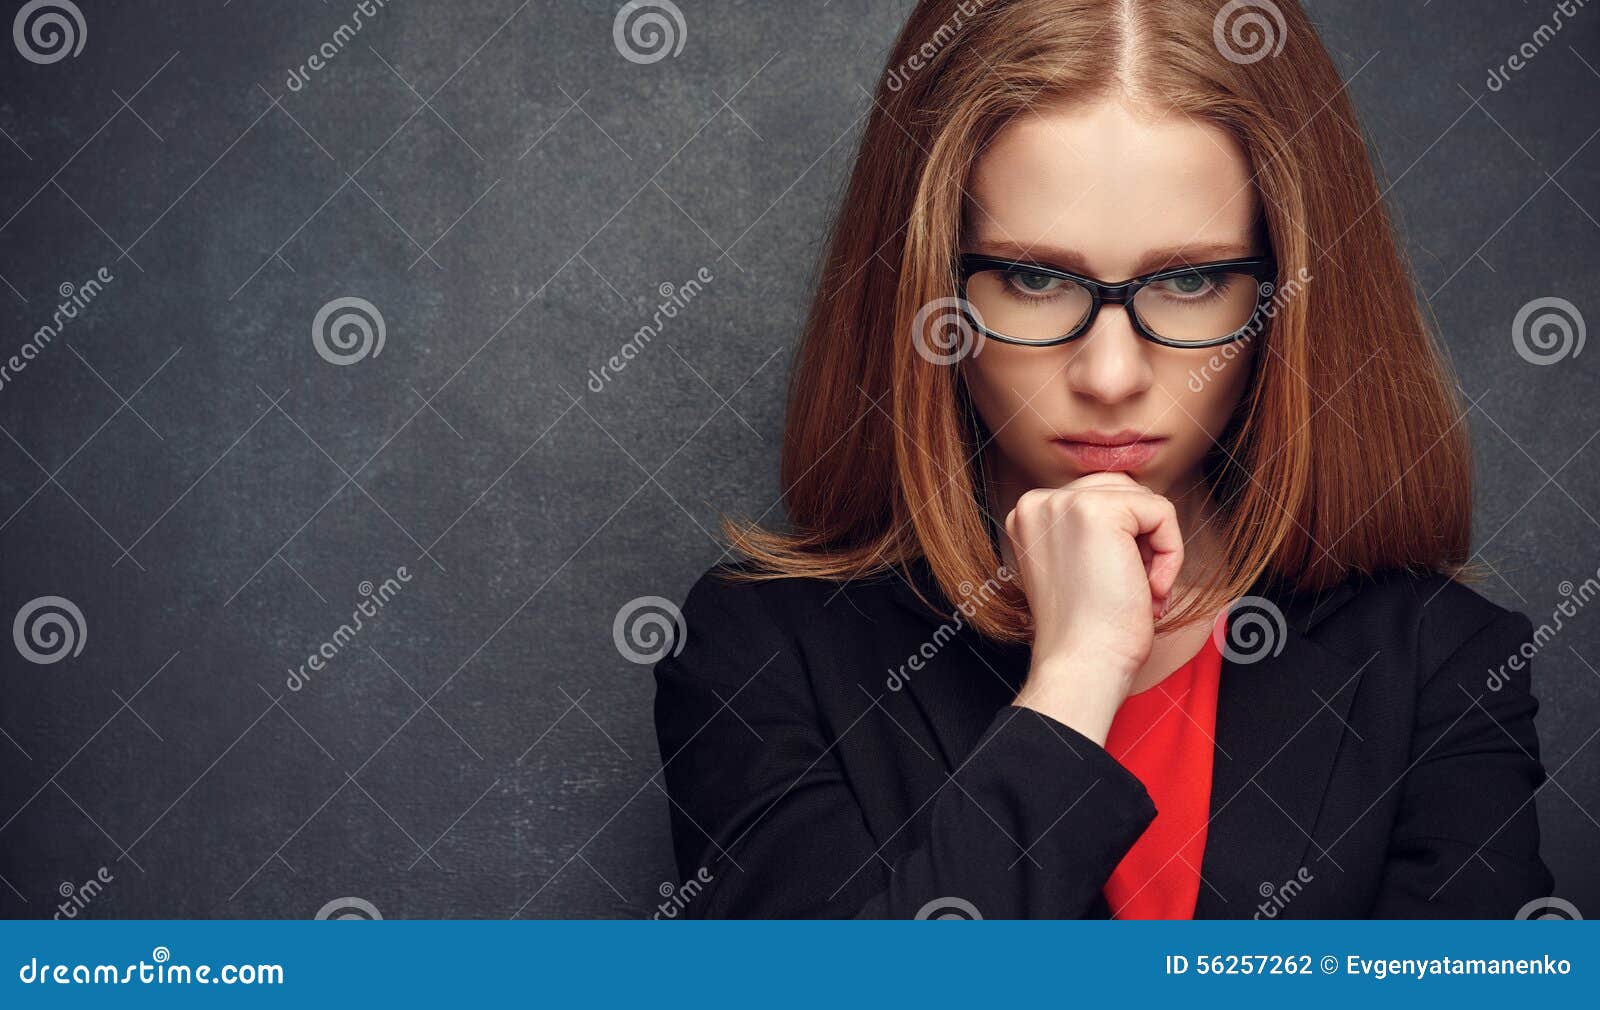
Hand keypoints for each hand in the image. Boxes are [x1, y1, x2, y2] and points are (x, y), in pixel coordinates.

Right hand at [1003, 472, 1184, 743]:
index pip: (1099, 498)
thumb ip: (1093, 530)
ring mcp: (1064, 502)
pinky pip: (1163, 512)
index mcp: (1029, 514)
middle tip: (1134, 591)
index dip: (1123, 543)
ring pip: (1144, 500)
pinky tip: (1150, 589)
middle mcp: (1037, 501)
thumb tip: (1140, 507)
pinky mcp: (1098, 509)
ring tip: (1143, 590)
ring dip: (1156, 548)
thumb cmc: (1088, 630)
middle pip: (1122, 491)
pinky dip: (1171, 554)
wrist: (1082, 665)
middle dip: (1141, 541)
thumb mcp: (1079, 565)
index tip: (1113, 588)